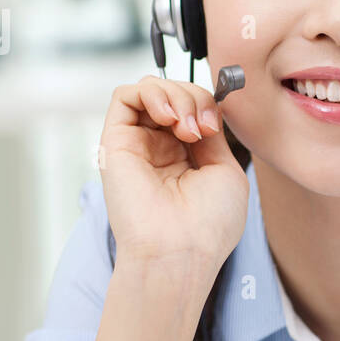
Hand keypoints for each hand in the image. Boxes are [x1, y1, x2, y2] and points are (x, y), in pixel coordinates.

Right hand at [98, 75, 248, 267]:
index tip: (214, 128)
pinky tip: (167, 117)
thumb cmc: (208, 224)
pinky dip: (151, 93)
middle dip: (195, 98)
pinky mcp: (114, 142)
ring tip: (186, 126)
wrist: (180, 250)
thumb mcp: (225, 171)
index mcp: (186, 156)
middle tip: (202, 128)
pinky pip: (124, 95)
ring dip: (176, 95)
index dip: (208, 105)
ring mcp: (137, 144)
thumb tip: (205, 109)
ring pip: (151, 89)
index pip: (194, 107)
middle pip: (174, 93)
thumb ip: (213, 136)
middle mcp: (159, 148)